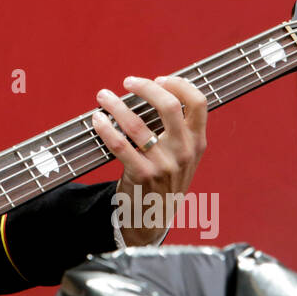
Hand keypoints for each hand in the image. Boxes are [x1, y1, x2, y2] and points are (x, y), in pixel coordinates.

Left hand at [91, 75, 208, 245]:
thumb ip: (178, 129)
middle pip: (169, 106)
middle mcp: (184, 152)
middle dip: (145, 87)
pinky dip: (105, 128)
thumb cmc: (165, 178)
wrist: (154, 217)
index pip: (199, 102)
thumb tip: (155, 90)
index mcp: (197, 142)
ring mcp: (164, 165)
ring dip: (116, 105)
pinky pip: (120, 145)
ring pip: (138, 124)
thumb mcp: (183, 155)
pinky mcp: (143, 175)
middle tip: (127, 82)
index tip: (159, 78)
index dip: (178, 84)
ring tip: (103, 96)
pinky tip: (97, 119)